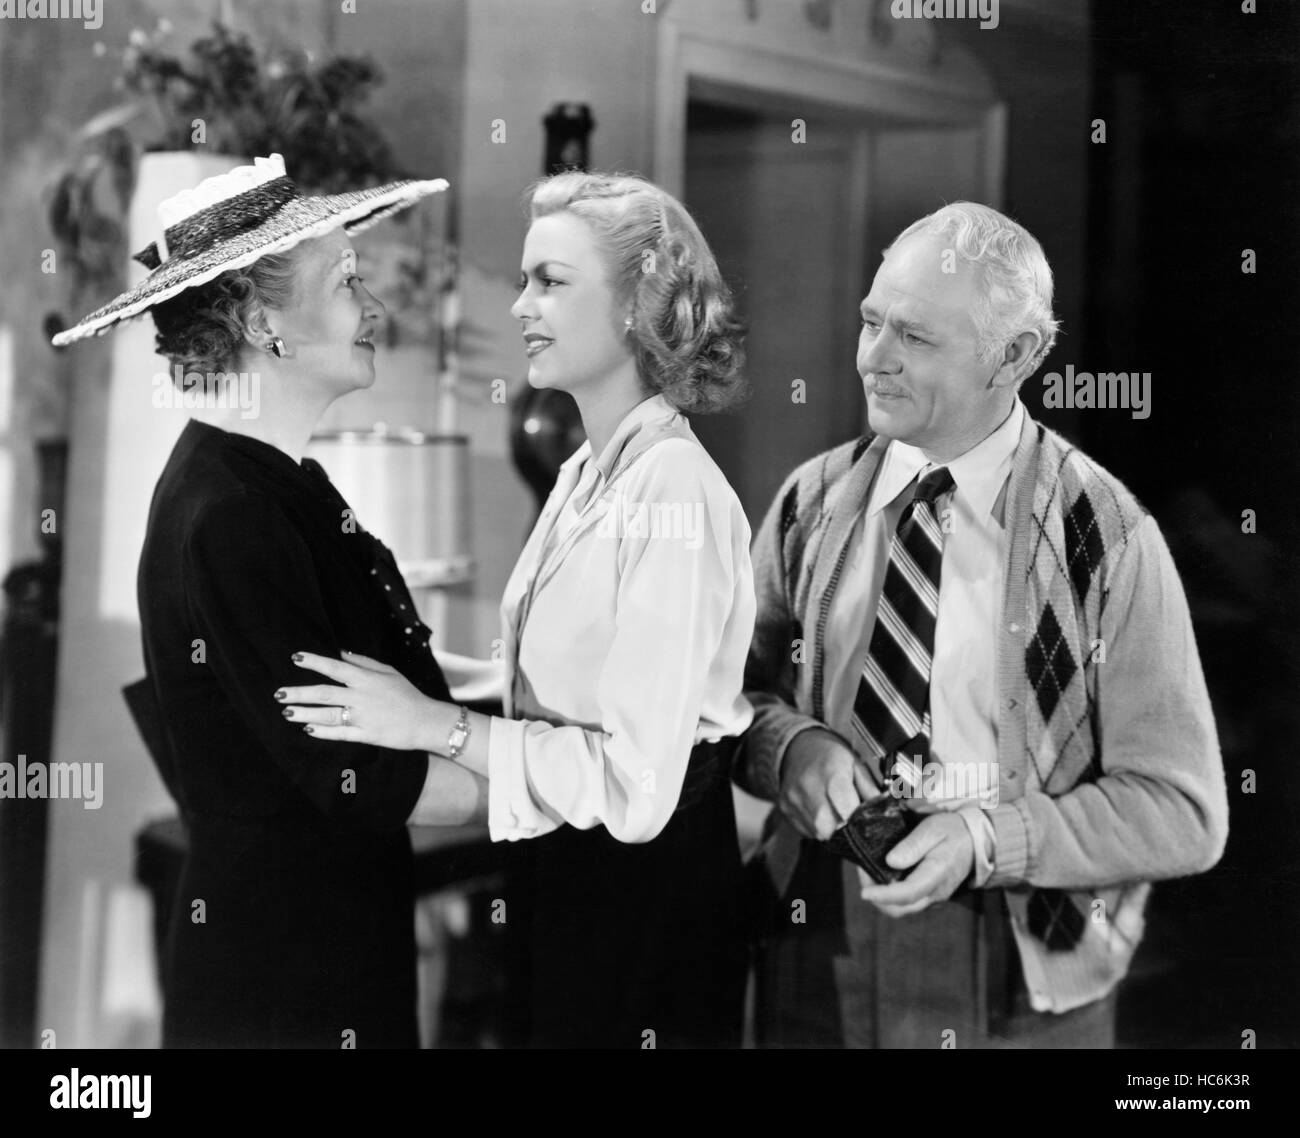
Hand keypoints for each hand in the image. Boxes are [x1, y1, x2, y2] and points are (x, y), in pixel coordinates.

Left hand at [276, 650, 440, 751]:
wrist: (426, 721)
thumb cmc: (407, 694)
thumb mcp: (389, 672)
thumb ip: (364, 663)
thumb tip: (341, 654)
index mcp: (367, 679)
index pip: (335, 668)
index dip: (314, 662)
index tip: (296, 658)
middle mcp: (362, 697)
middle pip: (324, 693)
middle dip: (299, 693)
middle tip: (278, 694)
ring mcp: (363, 717)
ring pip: (327, 715)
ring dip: (305, 714)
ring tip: (287, 712)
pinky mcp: (366, 735)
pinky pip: (340, 734)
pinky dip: (323, 732)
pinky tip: (308, 729)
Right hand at [777, 728, 874, 840]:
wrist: (796, 747)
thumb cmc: (829, 754)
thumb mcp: (854, 762)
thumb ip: (869, 787)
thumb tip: (883, 808)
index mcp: (831, 775)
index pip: (848, 812)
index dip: (858, 819)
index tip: (862, 817)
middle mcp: (809, 790)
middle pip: (831, 828)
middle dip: (843, 828)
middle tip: (847, 815)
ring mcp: (794, 801)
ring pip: (818, 833)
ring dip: (830, 828)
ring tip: (833, 810)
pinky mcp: (784, 809)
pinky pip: (805, 831)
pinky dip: (816, 827)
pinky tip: (819, 811)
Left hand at [856, 811, 974, 917]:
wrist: (976, 841)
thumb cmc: (953, 831)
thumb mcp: (933, 829)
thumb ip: (913, 845)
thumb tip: (891, 862)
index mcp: (937, 875)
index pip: (908, 893)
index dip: (884, 895)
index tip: (864, 892)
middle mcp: (935, 893)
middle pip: (900, 909)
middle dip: (876, 897)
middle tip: (863, 873)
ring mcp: (933, 896)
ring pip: (902, 908)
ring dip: (881, 897)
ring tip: (868, 872)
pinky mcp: (930, 894)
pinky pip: (907, 902)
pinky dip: (890, 894)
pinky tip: (882, 875)